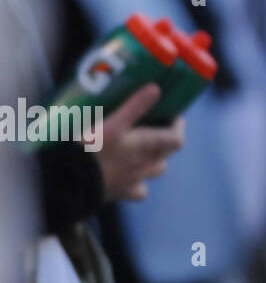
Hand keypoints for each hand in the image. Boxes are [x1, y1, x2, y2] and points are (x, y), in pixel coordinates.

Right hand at [84, 83, 185, 201]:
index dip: (178, 127)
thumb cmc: (93, 150)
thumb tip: (156, 89)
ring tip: (144, 149)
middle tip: (157, 129)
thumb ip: (135, 106)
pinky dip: (138, 183)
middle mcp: (145, 165)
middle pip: (166, 154)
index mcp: (147, 147)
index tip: (173, 116)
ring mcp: (134, 181)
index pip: (177, 139)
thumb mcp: (113, 123)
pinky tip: (130, 176)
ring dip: (154, 160)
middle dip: (166, 142)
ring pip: (155, 171)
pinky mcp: (121, 193)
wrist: (70, 182)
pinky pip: (138, 190)